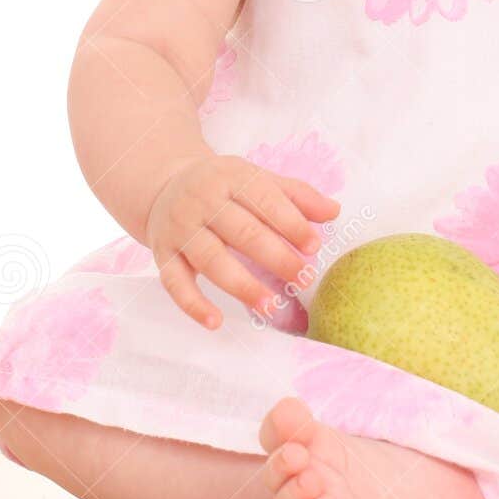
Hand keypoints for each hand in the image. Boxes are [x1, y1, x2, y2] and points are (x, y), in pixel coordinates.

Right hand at [146, 153, 340, 328]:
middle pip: (241, 231)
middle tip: (303, 279)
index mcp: (231, 176)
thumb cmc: (224, 186)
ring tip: (270, 306)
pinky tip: (216, 322)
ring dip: (242, 285)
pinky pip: (175, 283)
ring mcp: (180, 228)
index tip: (314, 246)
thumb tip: (334, 212)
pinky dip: (193, 304)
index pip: (264, 199)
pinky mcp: (163, 254)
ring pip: (212, 260)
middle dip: (275, 257)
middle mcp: (202, 200)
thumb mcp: (256, 178)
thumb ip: (296, 195)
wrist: (164, 184)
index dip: (290, 223)